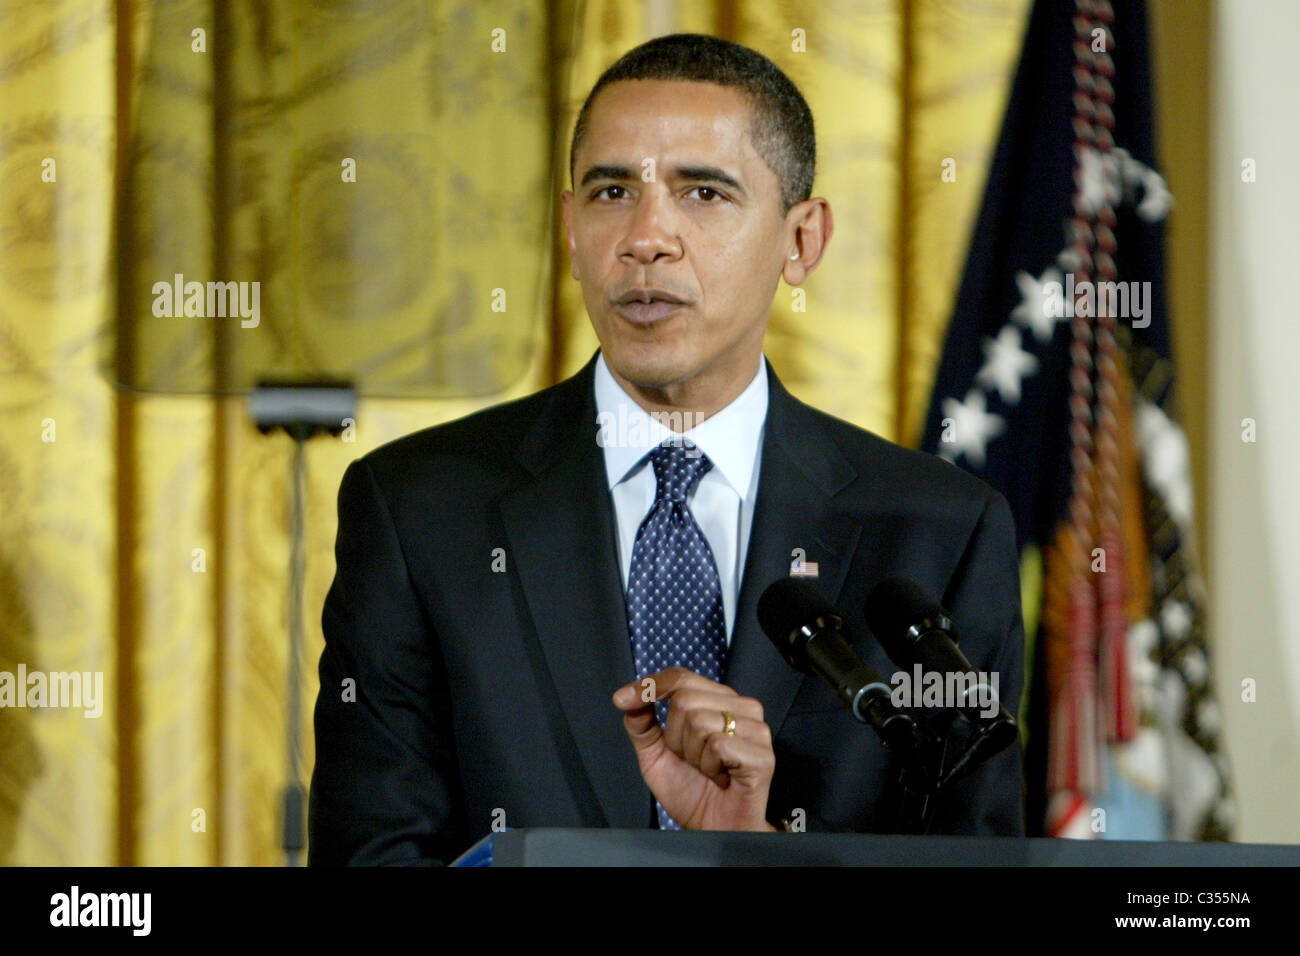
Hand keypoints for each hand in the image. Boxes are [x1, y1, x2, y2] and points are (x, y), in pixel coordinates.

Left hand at [612, 667, 777, 831]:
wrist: (715, 830)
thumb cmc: (691, 791)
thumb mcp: (655, 755)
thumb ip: (641, 724)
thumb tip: (626, 697)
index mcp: (717, 700)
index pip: (680, 676)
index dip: (649, 686)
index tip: (621, 699)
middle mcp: (740, 707)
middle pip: (684, 699)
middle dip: (675, 738)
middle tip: (692, 760)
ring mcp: (755, 729)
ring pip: (700, 721)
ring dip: (693, 756)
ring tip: (708, 770)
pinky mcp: (762, 754)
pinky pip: (718, 745)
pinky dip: (710, 767)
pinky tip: (721, 778)